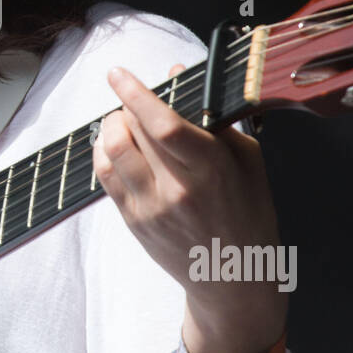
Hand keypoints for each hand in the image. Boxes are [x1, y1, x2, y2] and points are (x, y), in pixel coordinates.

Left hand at [91, 64, 287, 352]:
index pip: (163, 124)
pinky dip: (104, 152)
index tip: (118, 73)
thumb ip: (213, 116)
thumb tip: (177, 74)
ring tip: (123, 121)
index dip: (136, 94)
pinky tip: (117, 146)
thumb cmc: (248, 214)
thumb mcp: (249, 160)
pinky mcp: (133, 221)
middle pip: (131, 132)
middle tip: (132, 99)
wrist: (234, 279)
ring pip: (110, 151)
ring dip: (111, 126)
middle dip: (125, 106)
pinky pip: (104, 176)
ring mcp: (150, 208)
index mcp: (212, 170)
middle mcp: (177, 190)